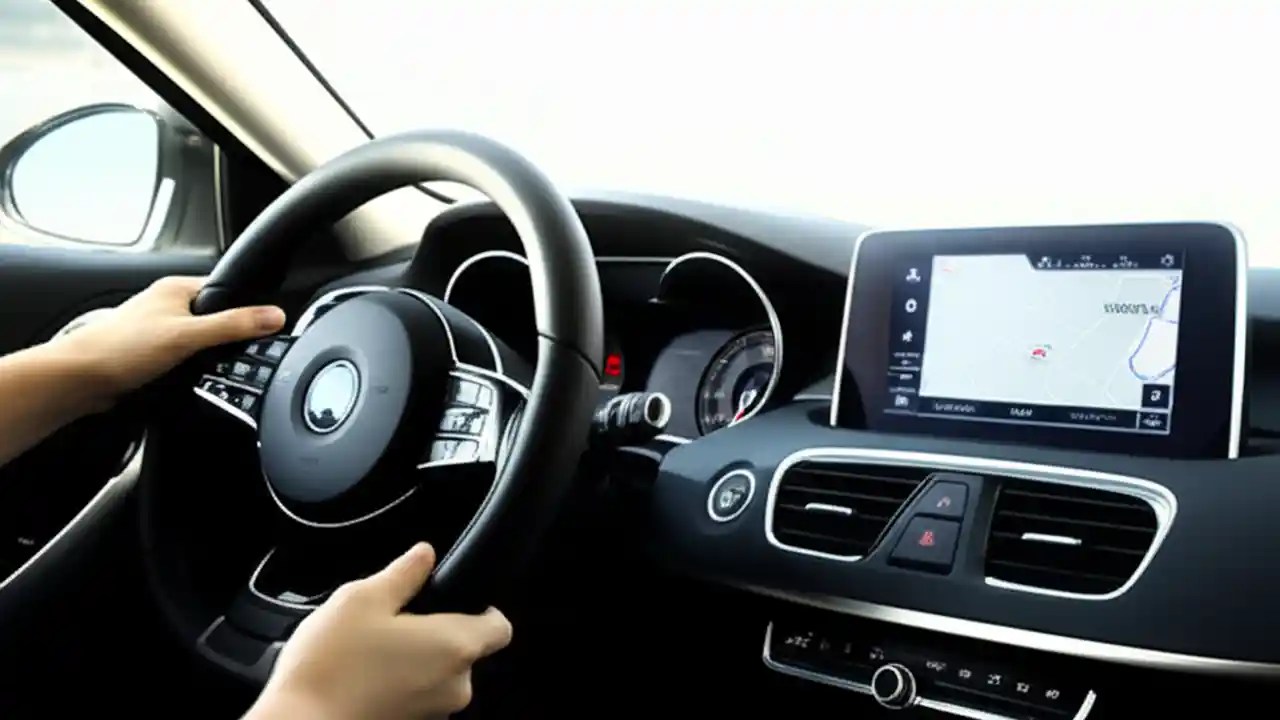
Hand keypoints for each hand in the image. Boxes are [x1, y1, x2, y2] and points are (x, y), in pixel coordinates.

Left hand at [53, 276, 284, 405]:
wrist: (79, 381)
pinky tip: (188, 381)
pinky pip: (185, 362)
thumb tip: (274, 316)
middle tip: (230, 356)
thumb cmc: (121, 349)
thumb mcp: (189, 335)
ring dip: (206, 359)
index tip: (263, 329)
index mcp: (177, 288)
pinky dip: (190, 372)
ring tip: (202, 370)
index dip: (247, 310)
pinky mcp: (151, 357)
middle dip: (226, 340)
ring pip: (200, 344)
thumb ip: (234, 325)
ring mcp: (158, 332)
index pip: (227, 291)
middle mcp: (167, 306)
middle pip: (216, 320)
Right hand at [248, 543, 512, 719]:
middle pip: (465, 651)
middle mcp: (455, 686)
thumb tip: (425, 554)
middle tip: (394, 621)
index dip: (483, 609)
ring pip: (438, 676)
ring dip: (415, 661)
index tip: (454, 599)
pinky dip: (399, 685)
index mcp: (455, 646)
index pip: (500, 627)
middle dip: (436, 634)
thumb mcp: (361, 600)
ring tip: (371, 650)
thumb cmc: (330, 666)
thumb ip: (403, 574)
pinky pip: (417, 697)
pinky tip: (364, 677)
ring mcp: (434, 713)